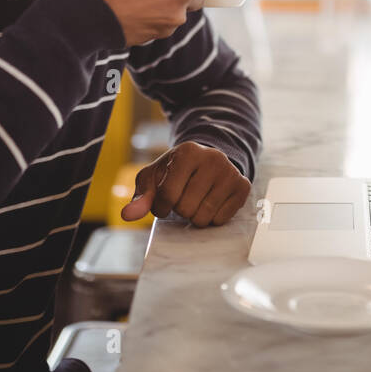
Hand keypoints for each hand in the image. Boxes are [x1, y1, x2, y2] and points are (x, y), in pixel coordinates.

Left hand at [120, 142, 250, 226]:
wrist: (207, 162)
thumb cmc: (175, 172)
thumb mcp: (154, 178)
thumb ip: (140, 197)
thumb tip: (127, 215)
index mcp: (187, 152)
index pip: (167, 195)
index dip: (161, 206)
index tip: (163, 202)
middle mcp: (212, 158)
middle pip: (186, 208)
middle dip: (180, 210)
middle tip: (184, 198)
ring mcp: (230, 172)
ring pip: (204, 217)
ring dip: (195, 216)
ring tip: (196, 201)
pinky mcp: (242, 186)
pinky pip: (221, 219)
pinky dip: (212, 218)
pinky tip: (211, 202)